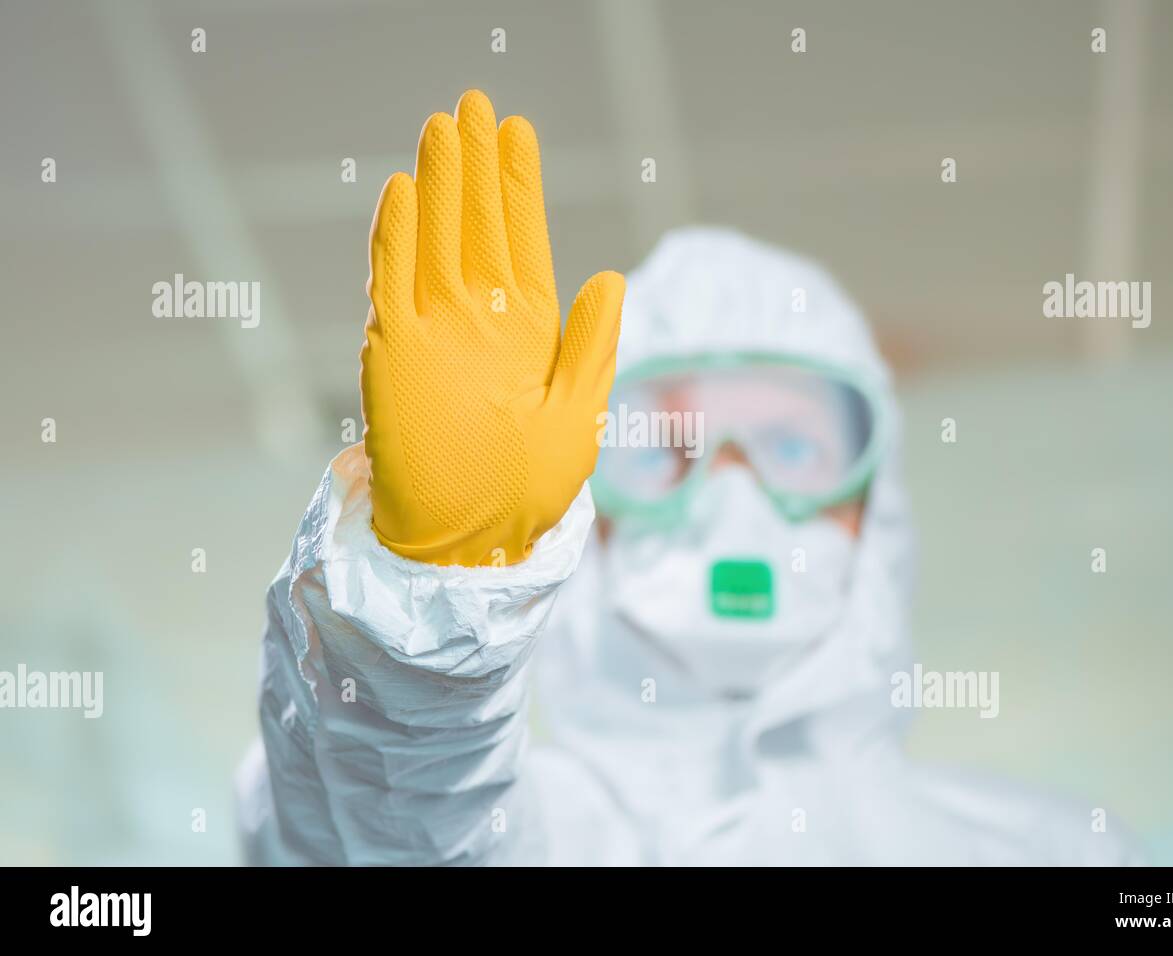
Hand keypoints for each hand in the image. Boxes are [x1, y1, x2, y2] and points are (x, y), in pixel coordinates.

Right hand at [360, 90, 622, 565]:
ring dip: (437, 186)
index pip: (522, 240)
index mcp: (527, 329)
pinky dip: (395, 238)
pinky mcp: (393, 352)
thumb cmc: (531, 487)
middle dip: (475, 166)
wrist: (473, 539)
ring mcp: (433, 331)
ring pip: (434, 240)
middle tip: (473, 103)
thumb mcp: (579, 412)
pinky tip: (401, 192)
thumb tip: (609, 276)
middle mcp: (478, 320)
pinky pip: (391, 283)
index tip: (516, 130)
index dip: (517, 185)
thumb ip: (592, 343)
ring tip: (441, 128)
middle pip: (476, 226)